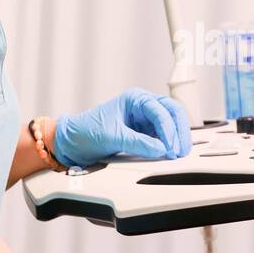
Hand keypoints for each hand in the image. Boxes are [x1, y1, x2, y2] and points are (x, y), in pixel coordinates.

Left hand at [53, 87, 190, 167]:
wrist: (73, 142)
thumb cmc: (87, 130)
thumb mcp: (113, 136)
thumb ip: (138, 143)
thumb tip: (161, 149)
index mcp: (135, 99)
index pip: (160, 110)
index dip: (168, 129)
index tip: (169, 147)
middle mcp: (143, 106)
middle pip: (172, 113)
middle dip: (179, 131)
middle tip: (180, 150)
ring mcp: (145, 120)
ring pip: (171, 124)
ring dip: (177, 138)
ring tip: (178, 153)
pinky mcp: (145, 133)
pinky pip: (164, 136)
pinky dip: (170, 144)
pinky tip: (171, 153)